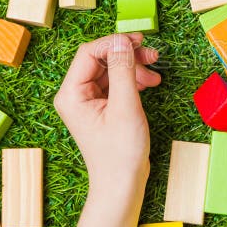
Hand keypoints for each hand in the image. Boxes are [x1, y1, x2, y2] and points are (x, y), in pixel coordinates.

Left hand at [53, 33, 160, 190]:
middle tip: (152, 55)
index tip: (138, 42)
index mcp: (71, 94)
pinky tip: (149, 84)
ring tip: (155, 75)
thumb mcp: (125, 106)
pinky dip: (133, 80)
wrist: (122, 184)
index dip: (114, 43)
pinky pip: (116, 83)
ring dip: (134, 67)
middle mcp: (76, 95)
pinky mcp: (102, 108)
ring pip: (111, 70)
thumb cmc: (120, 153)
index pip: (89, 53)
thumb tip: (122, 41)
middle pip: (101, 59)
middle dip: (127, 55)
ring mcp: (88, 102)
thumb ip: (123, 70)